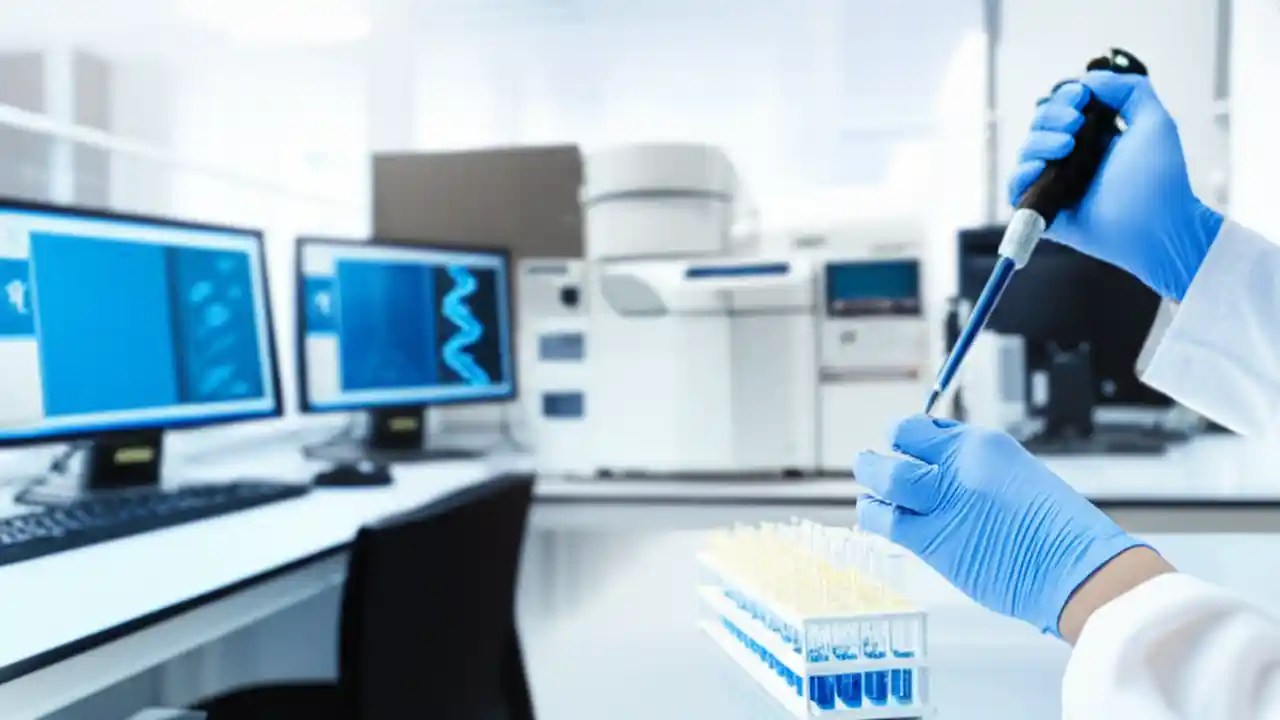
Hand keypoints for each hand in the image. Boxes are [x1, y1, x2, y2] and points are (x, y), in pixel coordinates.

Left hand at [855, 415, 1146, 636]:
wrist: (1077, 570)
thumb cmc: (1057, 533)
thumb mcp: (1017, 477)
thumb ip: (974, 470)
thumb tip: (939, 469)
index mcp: (984, 443)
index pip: (925, 426)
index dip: (908, 438)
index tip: (906, 450)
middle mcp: (959, 464)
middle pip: (898, 440)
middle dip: (882, 454)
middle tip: (872, 464)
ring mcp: (943, 500)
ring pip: (884, 478)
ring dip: (871, 481)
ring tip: (871, 489)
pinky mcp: (932, 539)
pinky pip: (884, 519)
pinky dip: (874, 514)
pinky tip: (875, 513)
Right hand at [1008, 70, 1222, 300]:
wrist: (1157, 226)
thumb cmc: (1159, 178)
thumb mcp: (1155, 121)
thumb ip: (1129, 89)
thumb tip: (1089, 78)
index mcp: (1095, 138)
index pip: (1062, 108)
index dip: (1065, 98)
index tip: (1080, 98)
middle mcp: (1072, 159)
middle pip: (1039, 125)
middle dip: (1051, 116)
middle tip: (1075, 124)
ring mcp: (1057, 185)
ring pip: (1026, 152)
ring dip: (1038, 142)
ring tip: (1065, 148)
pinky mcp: (1045, 212)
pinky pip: (1016, 189)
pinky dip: (1021, 174)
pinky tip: (1040, 169)